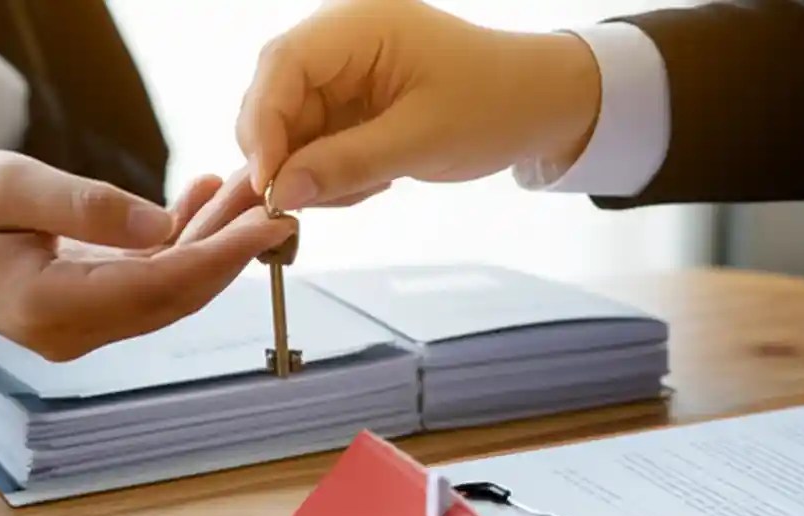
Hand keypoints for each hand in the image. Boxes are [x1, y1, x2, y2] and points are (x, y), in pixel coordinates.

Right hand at [0, 151, 294, 360]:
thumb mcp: (7, 188)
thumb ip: (84, 207)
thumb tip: (163, 226)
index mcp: (50, 307)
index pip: (158, 288)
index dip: (220, 257)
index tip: (269, 224)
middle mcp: (74, 331)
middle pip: (175, 294)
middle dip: (231, 249)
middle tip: (277, 200)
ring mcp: (84, 327)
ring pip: (168, 288)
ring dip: (211, 243)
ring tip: (247, 190)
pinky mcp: (89, 310)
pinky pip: (149, 281)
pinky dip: (180, 244)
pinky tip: (203, 201)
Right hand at [236, 0, 601, 209]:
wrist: (540, 106)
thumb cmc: (496, 104)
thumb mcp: (421, 140)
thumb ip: (345, 165)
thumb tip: (281, 192)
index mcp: (360, 24)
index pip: (283, 64)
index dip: (264, 123)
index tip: (267, 181)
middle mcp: (341, 40)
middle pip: (274, 96)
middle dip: (284, 154)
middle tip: (302, 202)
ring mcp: (343, 71)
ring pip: (290, 128)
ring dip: (311, 170)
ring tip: (368, 186)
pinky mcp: (349, 101)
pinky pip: (313, 142)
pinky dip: (329, 172)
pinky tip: (371, 181)